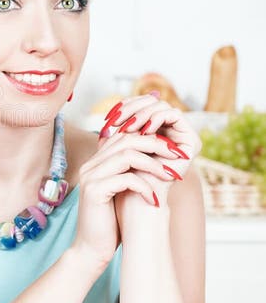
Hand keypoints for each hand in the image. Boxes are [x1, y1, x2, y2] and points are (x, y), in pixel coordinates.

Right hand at [73, 99, 186, 273]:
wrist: (92, 250)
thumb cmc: (111, 223)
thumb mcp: (123, 193)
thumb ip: (132, 173)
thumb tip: (158, 158)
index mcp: (97, 162)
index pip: (124, 136)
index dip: (150, 138)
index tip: (172, 150)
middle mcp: (91, 165)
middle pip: (126, 139)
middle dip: (156, 145)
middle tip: (177, 155)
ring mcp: (90, 177)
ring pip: (127, 155)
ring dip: (154, 164)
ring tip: (171, 176)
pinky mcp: (94, 191)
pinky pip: (126, 179)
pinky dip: (145, 187)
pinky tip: (154, 200)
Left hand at [98, 93, 201, 219]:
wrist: (134, 200)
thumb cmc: (123, 175)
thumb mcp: (117, 145)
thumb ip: (119, 126)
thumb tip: (114, 103)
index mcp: (155, 132)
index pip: (142, 106)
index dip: (126, 106)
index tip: (109, 116)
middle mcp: (171, 133)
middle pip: (153, 102)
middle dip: (132, 108)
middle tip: (117, 120)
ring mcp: (182, 136)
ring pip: (162, 106)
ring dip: (141, 114)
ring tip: (128, 128)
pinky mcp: (192, 140)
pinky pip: (174, 114)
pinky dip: (156, 118)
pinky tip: (142, 131)